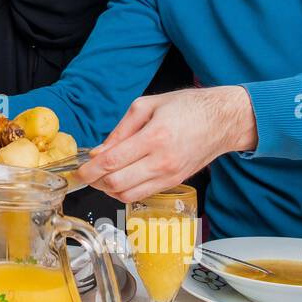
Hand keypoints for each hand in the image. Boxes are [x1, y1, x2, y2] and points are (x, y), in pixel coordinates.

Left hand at [76, 86, 257, 202]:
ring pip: (128, 195)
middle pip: (117, 184)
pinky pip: (142, 195)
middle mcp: (162, 161)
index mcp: (154, 138)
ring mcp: (169, 176)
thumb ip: (120, 130)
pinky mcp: (174, 183)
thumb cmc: (187, 107)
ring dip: (109, 189)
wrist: (222, 121)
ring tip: (102, 175)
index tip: (78, 171)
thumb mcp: (147, 105)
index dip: (90, 170)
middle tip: (88, 172)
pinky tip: (120, 178)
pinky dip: (125, 191)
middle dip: (96, 181)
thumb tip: (99, 151)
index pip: (112, 163)